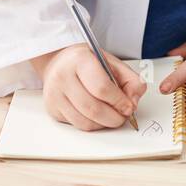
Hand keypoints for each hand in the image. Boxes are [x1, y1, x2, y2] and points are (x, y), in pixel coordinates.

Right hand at [31, 45, 146, 130]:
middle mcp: (63, 77)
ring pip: (85, 122)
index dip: (119, 102)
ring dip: (104, 124)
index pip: (101, 88)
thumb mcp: (112, 63)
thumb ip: (130, 80)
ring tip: (112, 117)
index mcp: (80, 60)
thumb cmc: (88, 63)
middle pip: (93, 109)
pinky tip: (98, 117)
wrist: (59, 62)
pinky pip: (77, 125)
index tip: (129, 107)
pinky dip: (93, 125)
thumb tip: (133, 102)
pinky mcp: (52, 109)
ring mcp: (55, 94)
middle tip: (124, 117)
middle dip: (114, 118)